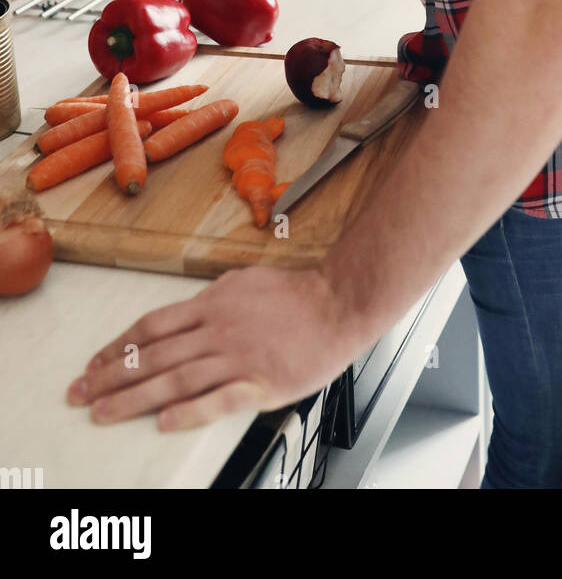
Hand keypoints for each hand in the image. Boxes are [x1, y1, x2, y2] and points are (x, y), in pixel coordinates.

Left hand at [66, 265, 356, 429]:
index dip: (118, 346)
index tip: (93, 364)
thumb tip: (191, 306)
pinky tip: (164, 422)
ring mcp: (236, 356)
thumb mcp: (245, 281)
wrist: (338, 302)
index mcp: (212, 303)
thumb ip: (215, 297)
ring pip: (175, 378)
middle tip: (80, 394)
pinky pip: (217, 399)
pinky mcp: (259, 381)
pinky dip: (189, 412)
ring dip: (134, 398)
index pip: (151, 326)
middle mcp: (217, 329)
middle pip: (153, 355)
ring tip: (103, 413)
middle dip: (111, 376)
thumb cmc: (297, 293)